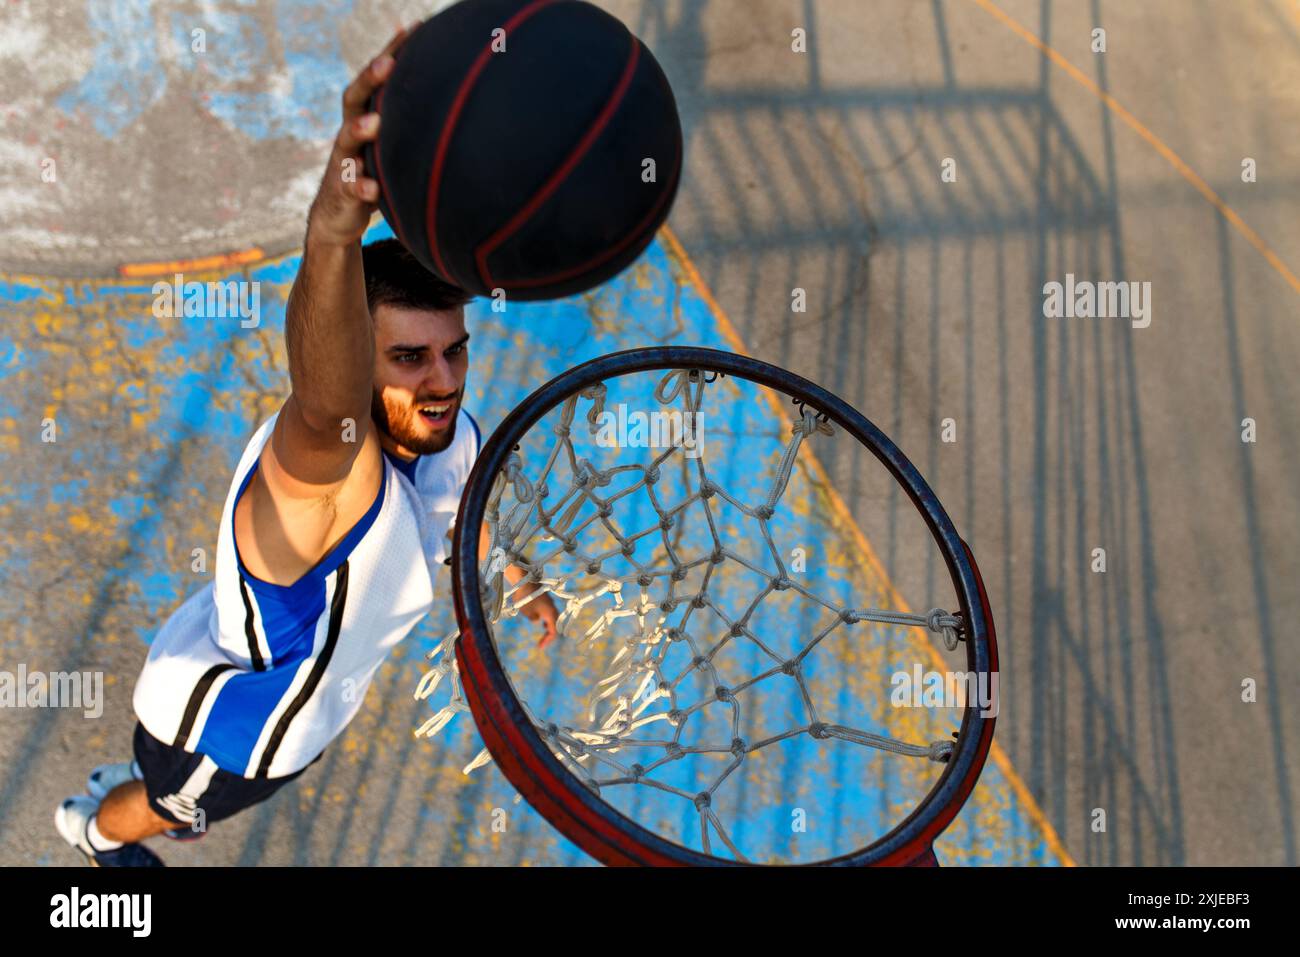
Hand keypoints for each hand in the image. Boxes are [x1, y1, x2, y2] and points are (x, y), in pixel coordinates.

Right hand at [308, 25, 413, 246]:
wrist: (338, 213)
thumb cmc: (375, 170)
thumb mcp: (391, 144)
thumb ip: (410, 122)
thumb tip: (456, 98)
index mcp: (364, 116)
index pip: (376, 79)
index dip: (392, 53)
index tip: (413, 30)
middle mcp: (350, 133)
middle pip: (355, 99)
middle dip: (369, 80)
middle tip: (386, 64)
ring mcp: (344, 161)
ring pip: (347, 141)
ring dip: (359, 131)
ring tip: (373, 124)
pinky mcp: (343, 191)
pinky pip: (351, 187)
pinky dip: (362, 187)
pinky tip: (374, 189)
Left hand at [518, 590, 559, 648]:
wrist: (524, 580)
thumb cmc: (525, 598)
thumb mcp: (527, 613)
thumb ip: (534, 619)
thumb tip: (538, 621)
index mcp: (550, 613)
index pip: (553, 631)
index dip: (548, 640)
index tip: (540, 647)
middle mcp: (552, 608)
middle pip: (555, 625)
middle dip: (549, 635)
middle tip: (541, 643)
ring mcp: (549, 603)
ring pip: (553, 618)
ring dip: (549, 627)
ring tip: (543, 634)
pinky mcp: (545, 600)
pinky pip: (549, 613)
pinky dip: (547, 620)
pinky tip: (541, 621)